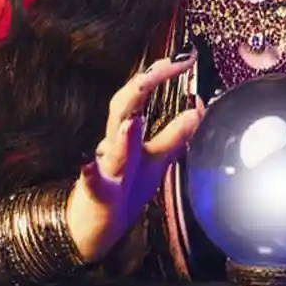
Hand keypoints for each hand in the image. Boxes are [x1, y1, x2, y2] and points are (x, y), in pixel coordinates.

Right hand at [66, 51, 204, 261]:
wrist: (93, 229)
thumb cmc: (126, 188)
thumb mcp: (157, 160)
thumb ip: (176, 134)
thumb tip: (197, 106)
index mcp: (127, 132)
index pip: (142, 93)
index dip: (162, 73)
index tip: (188, 55)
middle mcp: (113, 143)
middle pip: (124, 107)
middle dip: (144, 85)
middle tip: (167, 65)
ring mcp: (105, 169)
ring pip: (113, 147)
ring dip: (123, 134)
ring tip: (134, 120)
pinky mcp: (98, 196)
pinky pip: (93, 184)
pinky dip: (90, 173)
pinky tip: (88, 164)